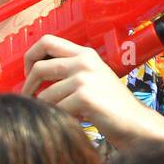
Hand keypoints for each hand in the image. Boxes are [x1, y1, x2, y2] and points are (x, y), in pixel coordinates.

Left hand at [21, 34, 156, 138]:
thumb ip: (70, 70)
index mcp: (85, 53)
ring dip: (47, 109)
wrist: (135, 123)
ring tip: (59, 114)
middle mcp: (84, 61)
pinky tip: (72, 121)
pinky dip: (59, 118)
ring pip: (45, 94)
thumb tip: (34, 75)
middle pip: (39, 67)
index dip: (31, 56)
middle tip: (30, 98)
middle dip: (28, 86)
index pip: (46, 41)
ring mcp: (84, 78)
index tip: (30, 74)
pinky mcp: (84, 97)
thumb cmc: (112, 105)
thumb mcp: (93, 77)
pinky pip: (56, 108)